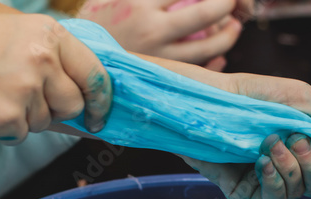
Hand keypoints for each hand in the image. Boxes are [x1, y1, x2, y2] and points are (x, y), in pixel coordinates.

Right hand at [0, 14, 111, 142]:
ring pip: (44, 122)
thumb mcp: (9, 32)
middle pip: (73, 103)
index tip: (98, 114)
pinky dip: (2, 130)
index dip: (100, 98)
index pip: (94, 72)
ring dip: (23, 118)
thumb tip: (80, 92)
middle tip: (22, 100)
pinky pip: (19, 135)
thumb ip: (47, 55)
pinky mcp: (10, 117)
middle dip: (55, 110)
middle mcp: (43, 59)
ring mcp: (27, 89)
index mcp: (47, 33)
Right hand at [79, 0, 242, 65]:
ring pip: (209, 47)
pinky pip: (199, 71)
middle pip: (207, 13)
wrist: (75, 59)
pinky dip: (215, 62)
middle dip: (229, 3)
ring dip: (228, 34)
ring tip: (233, 26)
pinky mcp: (162, 78)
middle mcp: (153, 30)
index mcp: (140, 3)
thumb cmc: (98, 21)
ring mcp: (160, 57)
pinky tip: (219, 54)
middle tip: (234, 0)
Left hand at [181, 74, 310, 198]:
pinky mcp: (249, 193)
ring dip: (291, 166)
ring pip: (302, 192)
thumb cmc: (254, 96)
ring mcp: (272, 182)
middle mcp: (294, 168)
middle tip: (298, 138)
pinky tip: (262, 161)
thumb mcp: (301, 100)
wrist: (210, 102)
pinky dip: (275, 180)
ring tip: (271, 141)